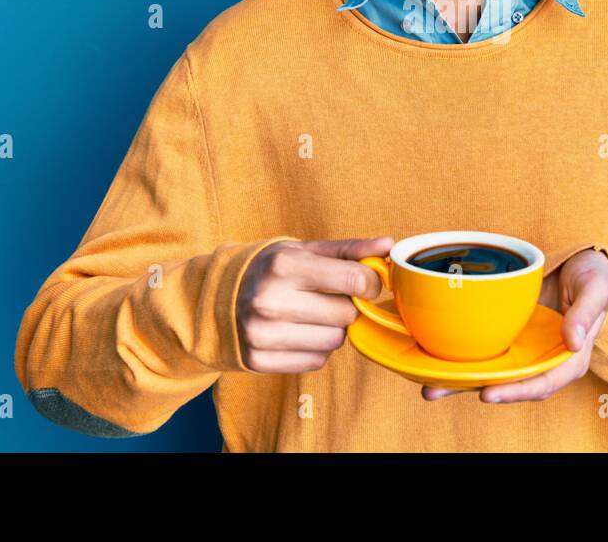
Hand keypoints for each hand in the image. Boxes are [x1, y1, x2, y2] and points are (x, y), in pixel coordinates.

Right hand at [236, 236, 393, 373]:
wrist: (219, 296)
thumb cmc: (272, 269)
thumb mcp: (306, 250)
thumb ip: (350, 249)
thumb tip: (388, 246)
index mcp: (284, 265)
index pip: (353, 279)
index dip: (369, 282)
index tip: (365, 282)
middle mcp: (269, 300)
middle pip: (346, 314)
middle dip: (347, 305)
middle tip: (329, 297)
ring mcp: (261, 333)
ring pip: (335, 341)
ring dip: (334, 329)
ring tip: (313, 314)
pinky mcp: (258, 359)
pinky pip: (316, 361)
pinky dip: (316, 348)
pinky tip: (299, 332)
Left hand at [422, 248, 607, 403]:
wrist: (584, 265)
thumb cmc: (595, 279)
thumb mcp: (596, 291)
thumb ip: (585, 314)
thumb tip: (573, 340)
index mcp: (569, 358)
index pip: (542, 383)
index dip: (516, 391)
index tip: (488, 393)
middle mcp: (543, 359)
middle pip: (510, 384)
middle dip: (473, 390)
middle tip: (436, 391)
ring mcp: (525, 349)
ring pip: (493, 371)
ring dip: (461, 380)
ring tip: (427, 385)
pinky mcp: (511, 334)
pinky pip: (488, 349)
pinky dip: (465, 355)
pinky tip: (437, 354)